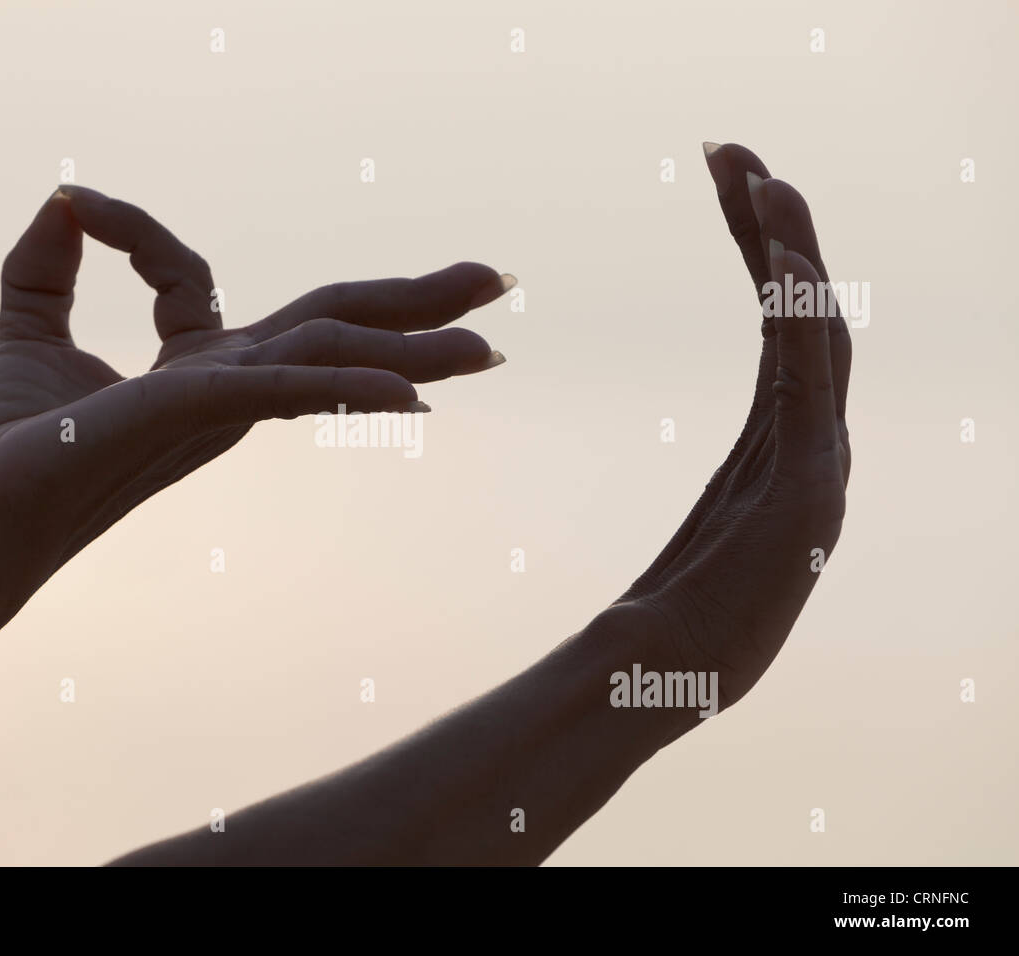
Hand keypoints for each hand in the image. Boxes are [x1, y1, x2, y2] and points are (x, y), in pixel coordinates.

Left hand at [0, 186, 511, 574]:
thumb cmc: (12, 449)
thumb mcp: (29, 331)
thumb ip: (46, 267)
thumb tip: (63, 199)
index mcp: (191, 367)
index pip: (194, 276)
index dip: (136, 228)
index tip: (77, 201)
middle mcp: (226, 386)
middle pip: (335, 325)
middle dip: (416, 304)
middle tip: (495, 281)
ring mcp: (222, 402)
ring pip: (334, 355)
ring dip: (415, 347)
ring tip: (489, 344)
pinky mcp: (199, 411)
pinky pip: (286, 390)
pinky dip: (347, 385)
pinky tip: (413, 394)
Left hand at [603, 144, 851, 709]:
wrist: (662, 679)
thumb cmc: (676, 615)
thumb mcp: (714, 526)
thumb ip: (737, 484)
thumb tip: (732, 469)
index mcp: (781, 439)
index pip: (782, 320)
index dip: (763, 243)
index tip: (728, 174)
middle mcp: (811, 442)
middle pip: (806, 311)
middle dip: (777, 226)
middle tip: (736, 152)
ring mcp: (816, 468)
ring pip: (816, 336)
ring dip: (793, 255)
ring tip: (762, 183)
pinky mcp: (806, 497)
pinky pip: (806, 391)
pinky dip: (802, 325)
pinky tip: (783, 265)